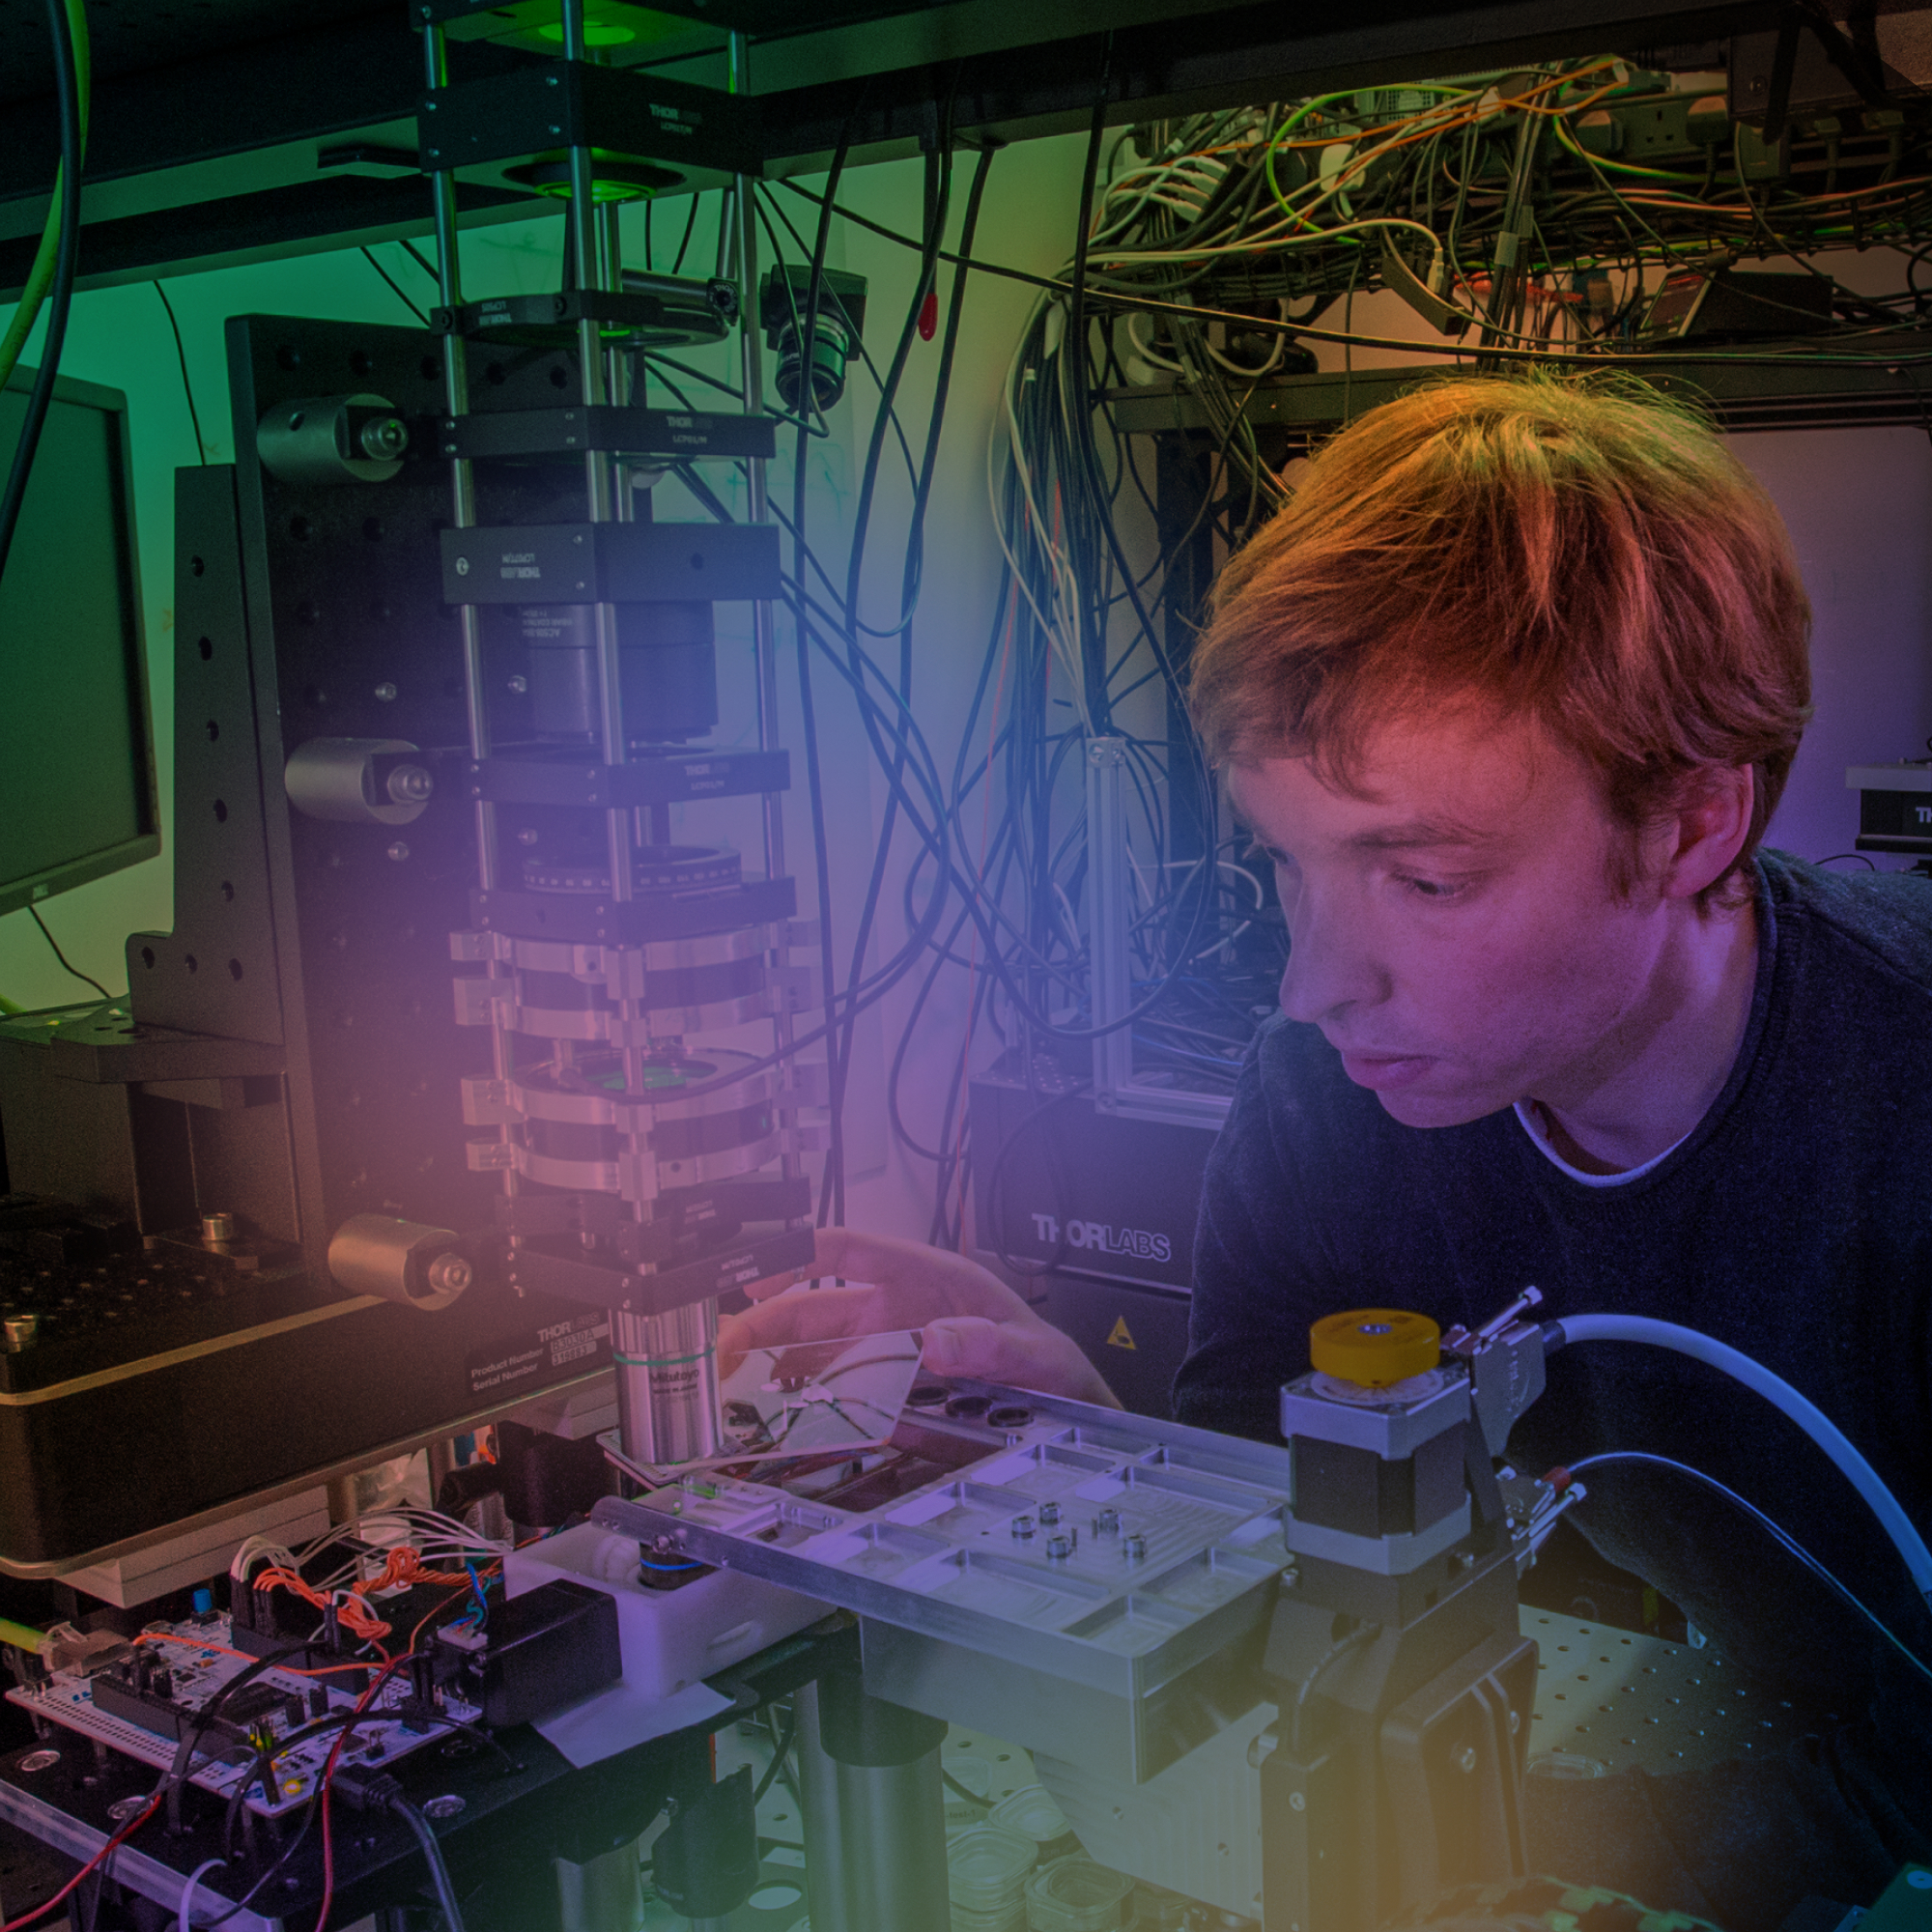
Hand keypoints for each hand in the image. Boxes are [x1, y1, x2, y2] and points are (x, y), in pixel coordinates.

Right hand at [717, 1226, 1121, 1408]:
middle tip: (720, 1355)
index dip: (796, 1253)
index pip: (848, 1250)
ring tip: (728, 1396)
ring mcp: (888, 1357)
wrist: (1072, 1416)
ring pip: (813, 1358)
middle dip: (761, 1326)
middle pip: (813, 1311)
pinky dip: (800, 1411)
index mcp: (926, 1281)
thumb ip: (990, 1345)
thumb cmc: (1052, 1368)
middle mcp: (896, 1314)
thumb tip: (936, 1340)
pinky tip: (771, 1429)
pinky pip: (835, 1400)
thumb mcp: (1034, 1354)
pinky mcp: (888, 1399)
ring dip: (770, 1373)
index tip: (752, 1271)